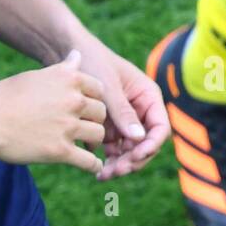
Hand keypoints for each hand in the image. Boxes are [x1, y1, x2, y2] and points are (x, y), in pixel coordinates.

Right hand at [0, 49, 106, 174]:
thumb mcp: (35, 75)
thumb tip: (77, 54)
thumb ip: (62, 69)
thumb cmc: (5, 95)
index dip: (93, 100)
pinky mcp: (61, 151)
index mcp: (68, 78)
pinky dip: (92, 165)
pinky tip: (90, 166)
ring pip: (98, 135)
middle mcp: (73, 100)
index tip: (86, 108)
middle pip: (101, 112)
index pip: (99, 89)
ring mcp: (68, 126)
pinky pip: (89, 161)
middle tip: (84, 127)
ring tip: (85, 145)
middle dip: (94, 120)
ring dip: (93, 141)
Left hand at [67, 33, 168, 180]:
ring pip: (130, 150)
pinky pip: (114, 148)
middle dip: (133, 160)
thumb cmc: (91, 60)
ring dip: (119, 164)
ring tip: (102, 173)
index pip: (160, 128)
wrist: (66, 51)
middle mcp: (140, 110)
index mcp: (148, 96)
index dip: (151, 145)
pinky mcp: (110, 126)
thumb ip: (122, 111)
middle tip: (114, 171)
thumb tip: (138, 138)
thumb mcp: (107, 85)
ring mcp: (125, 119)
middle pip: (145, 144)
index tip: (135, 156)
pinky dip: (107, 158)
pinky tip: (94, 167)